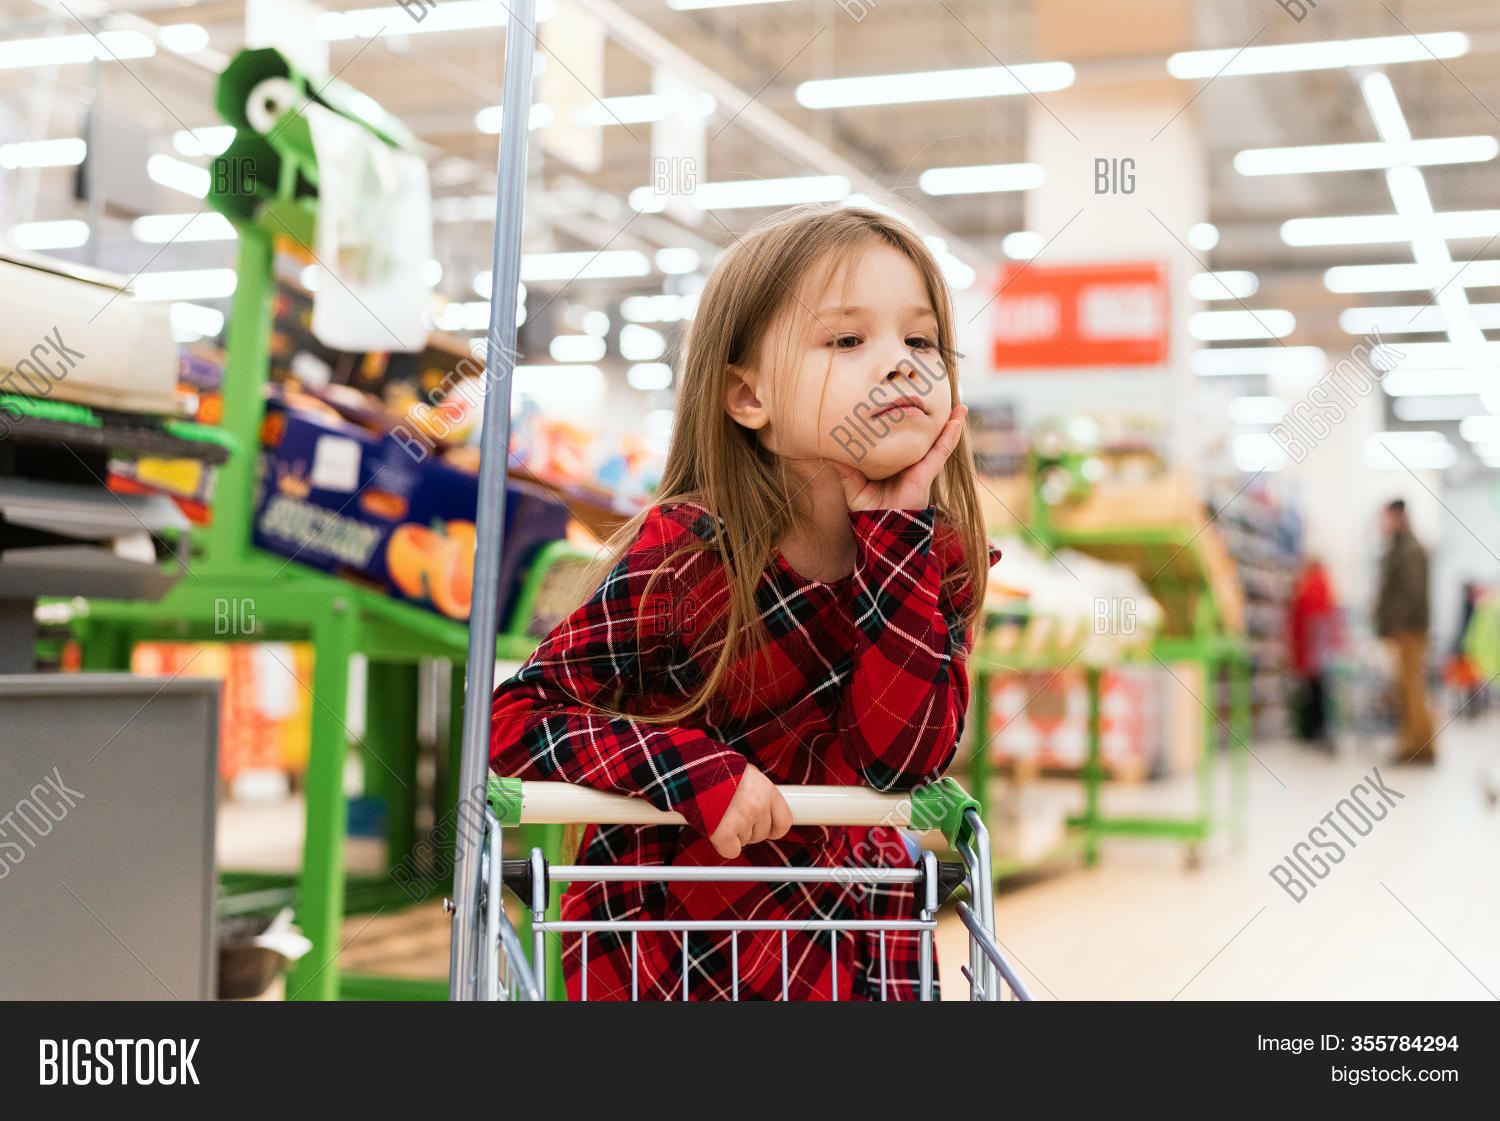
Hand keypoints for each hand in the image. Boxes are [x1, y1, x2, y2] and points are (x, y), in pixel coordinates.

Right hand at [708, 764, 792, 858]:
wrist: (694, 768)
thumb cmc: (718, 770)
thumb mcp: (747, 775)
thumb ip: (758, 795)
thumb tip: (763, 816)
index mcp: (766, 790)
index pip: (784, 821)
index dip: (773, 828)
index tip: (765, 828)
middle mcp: (758, 805)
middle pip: (762, 834)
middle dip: (748, 829)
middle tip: (732, 816)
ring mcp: (742, 819)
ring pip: (745, 841)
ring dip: (733, 834)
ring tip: (721, 815)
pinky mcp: (724, 831)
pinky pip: (731, 851)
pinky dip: (723, 844)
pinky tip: (716, 829)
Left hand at [825, 405, 966, 511]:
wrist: (884, 527)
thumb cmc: (869, 509)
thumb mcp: (853, 486)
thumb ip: (844, 468)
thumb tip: (826, 453)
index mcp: (894, 461)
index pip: (900, 438)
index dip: (904, 422)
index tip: (905, 401)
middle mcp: (910, 460)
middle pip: (922, 435)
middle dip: (930, 418)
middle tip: (937, 397)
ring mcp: (921, 464)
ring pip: (937, 439)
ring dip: (949, 422)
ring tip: (959, 405)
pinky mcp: (928, 470)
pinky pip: (943, 449)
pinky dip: (951, 434)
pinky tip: (957, 420)